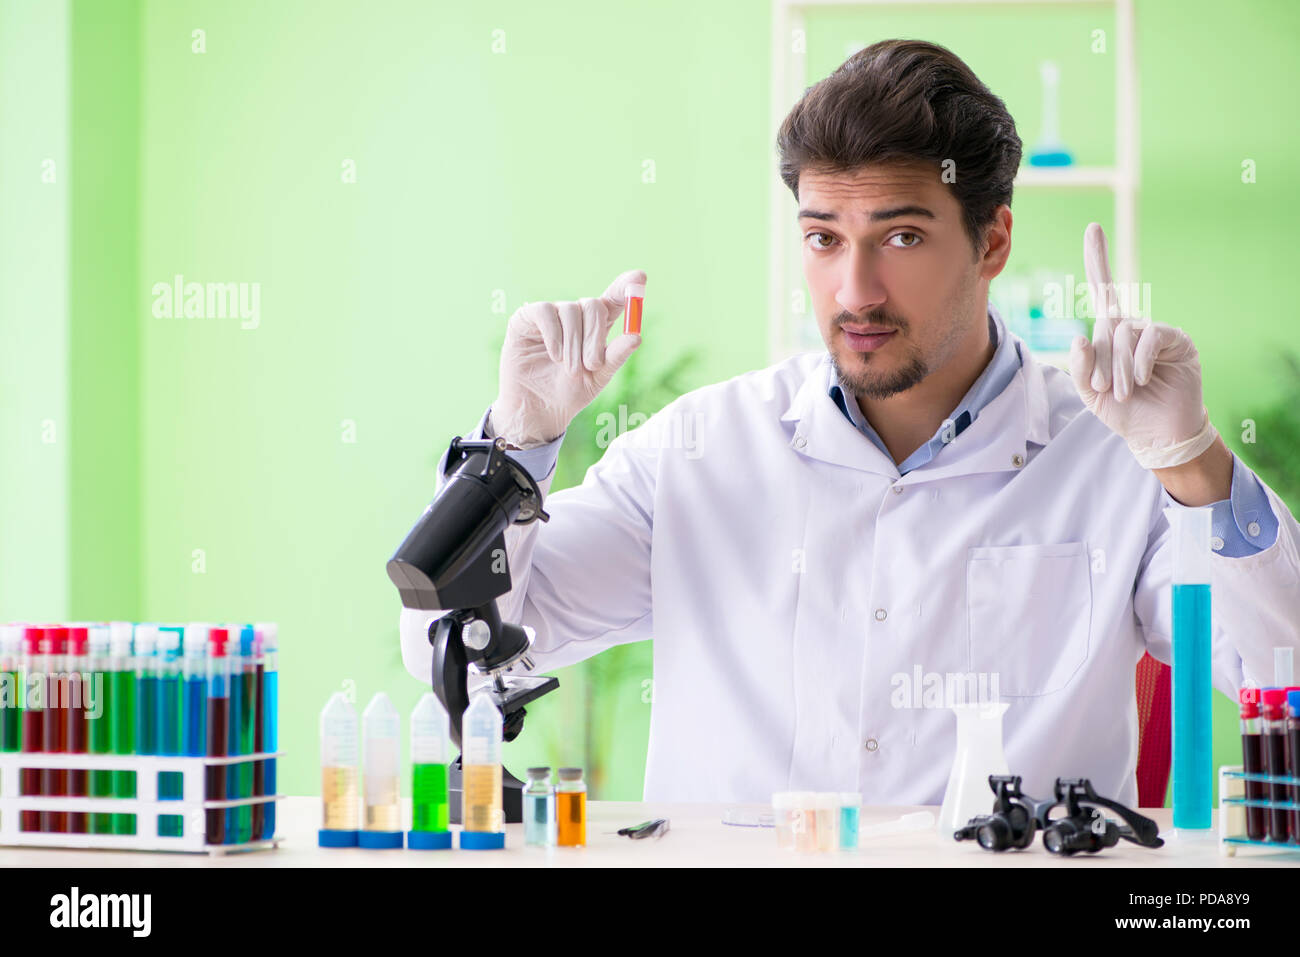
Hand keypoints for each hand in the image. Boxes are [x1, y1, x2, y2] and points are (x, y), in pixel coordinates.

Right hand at [490, 269, 643, 447]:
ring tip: (570, 369)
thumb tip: (637, 336)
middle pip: (593, 305)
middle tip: (592, 364)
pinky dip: (554, 335)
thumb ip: (617, 355)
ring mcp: (550, 315)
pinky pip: (545, 312)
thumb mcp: (599, 376)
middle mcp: (574, 316)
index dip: (625, 286)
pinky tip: (554, 356)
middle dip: (595, 335)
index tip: (640, 277)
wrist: (539, 409)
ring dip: (574, 344)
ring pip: (570, 310)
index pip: (613, 299)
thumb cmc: (570, 392)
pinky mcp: (527, 318)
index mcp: (595, 327)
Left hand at [1068, 223, 1217, 469]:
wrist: (1156, 435)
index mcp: (1110, 335)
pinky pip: (1150, 336)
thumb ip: (1080, 367)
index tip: (1092, 228)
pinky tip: (1141, 380)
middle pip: (1107, 322)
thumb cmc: (1122, 412)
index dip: (1097, 260)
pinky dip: (1139, 360)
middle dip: (1101, 361)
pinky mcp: (1177, 340)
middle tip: (1105, 390)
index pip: (1102, 291)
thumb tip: (1079, 336)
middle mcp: (1132, 327)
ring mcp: (1156, 333)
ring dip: (1118, 367)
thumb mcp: (1090, 393)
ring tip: (1123, 392)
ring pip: (1124, 332)